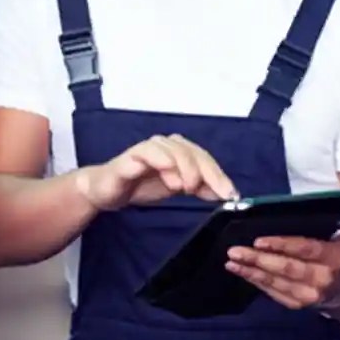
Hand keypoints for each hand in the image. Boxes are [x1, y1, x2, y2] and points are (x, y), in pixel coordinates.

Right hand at [74, 134, 238, 211]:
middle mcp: (166, 145)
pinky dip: (161, 160)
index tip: (230, 194)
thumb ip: (200, 188)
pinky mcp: (132, 156)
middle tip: (214, 192)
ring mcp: (149, 148)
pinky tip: (169, 174)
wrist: (108, 191)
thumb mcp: (177, 188)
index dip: (219, 175)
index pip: (204, 158)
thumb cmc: (141, 185)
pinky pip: (148, 152)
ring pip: (174, 150)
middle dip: (207, 173)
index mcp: (179, 150)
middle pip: (193, 152)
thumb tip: (227, 193)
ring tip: (185, 188)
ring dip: (185, 168)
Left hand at [224, 233, 339, 310]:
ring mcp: (311, 295)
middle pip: (287, 268)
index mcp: (336, 257)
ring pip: (277, 283)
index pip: (305, 250)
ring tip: (232, 262)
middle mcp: (324, 278)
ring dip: (252, 272)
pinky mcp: (301, 304)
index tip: (259, 240)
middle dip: (258, 259)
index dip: (281, 245)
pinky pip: (275, 294)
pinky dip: (258, 283)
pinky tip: (243, 273)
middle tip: (235, 251)